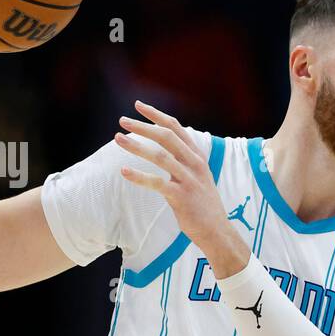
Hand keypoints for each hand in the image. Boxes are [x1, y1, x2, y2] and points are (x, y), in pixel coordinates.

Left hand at [116, 101, 227, 246]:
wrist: (217, 230)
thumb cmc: (202, 204)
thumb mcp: (197, 176)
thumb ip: (183, 160)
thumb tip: (162, 148)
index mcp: (197, 156)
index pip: (175, 128)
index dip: (156, 115)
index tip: (138, 105)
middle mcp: (194, 164)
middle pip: (166, 137)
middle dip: (143, 126)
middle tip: (122, 120)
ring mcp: (189, 180)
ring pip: (160, 156)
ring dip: (136, 146)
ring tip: (117, 139)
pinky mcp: (182, 197)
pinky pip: (157, 183)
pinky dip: (139, 177)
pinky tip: (124, 171)